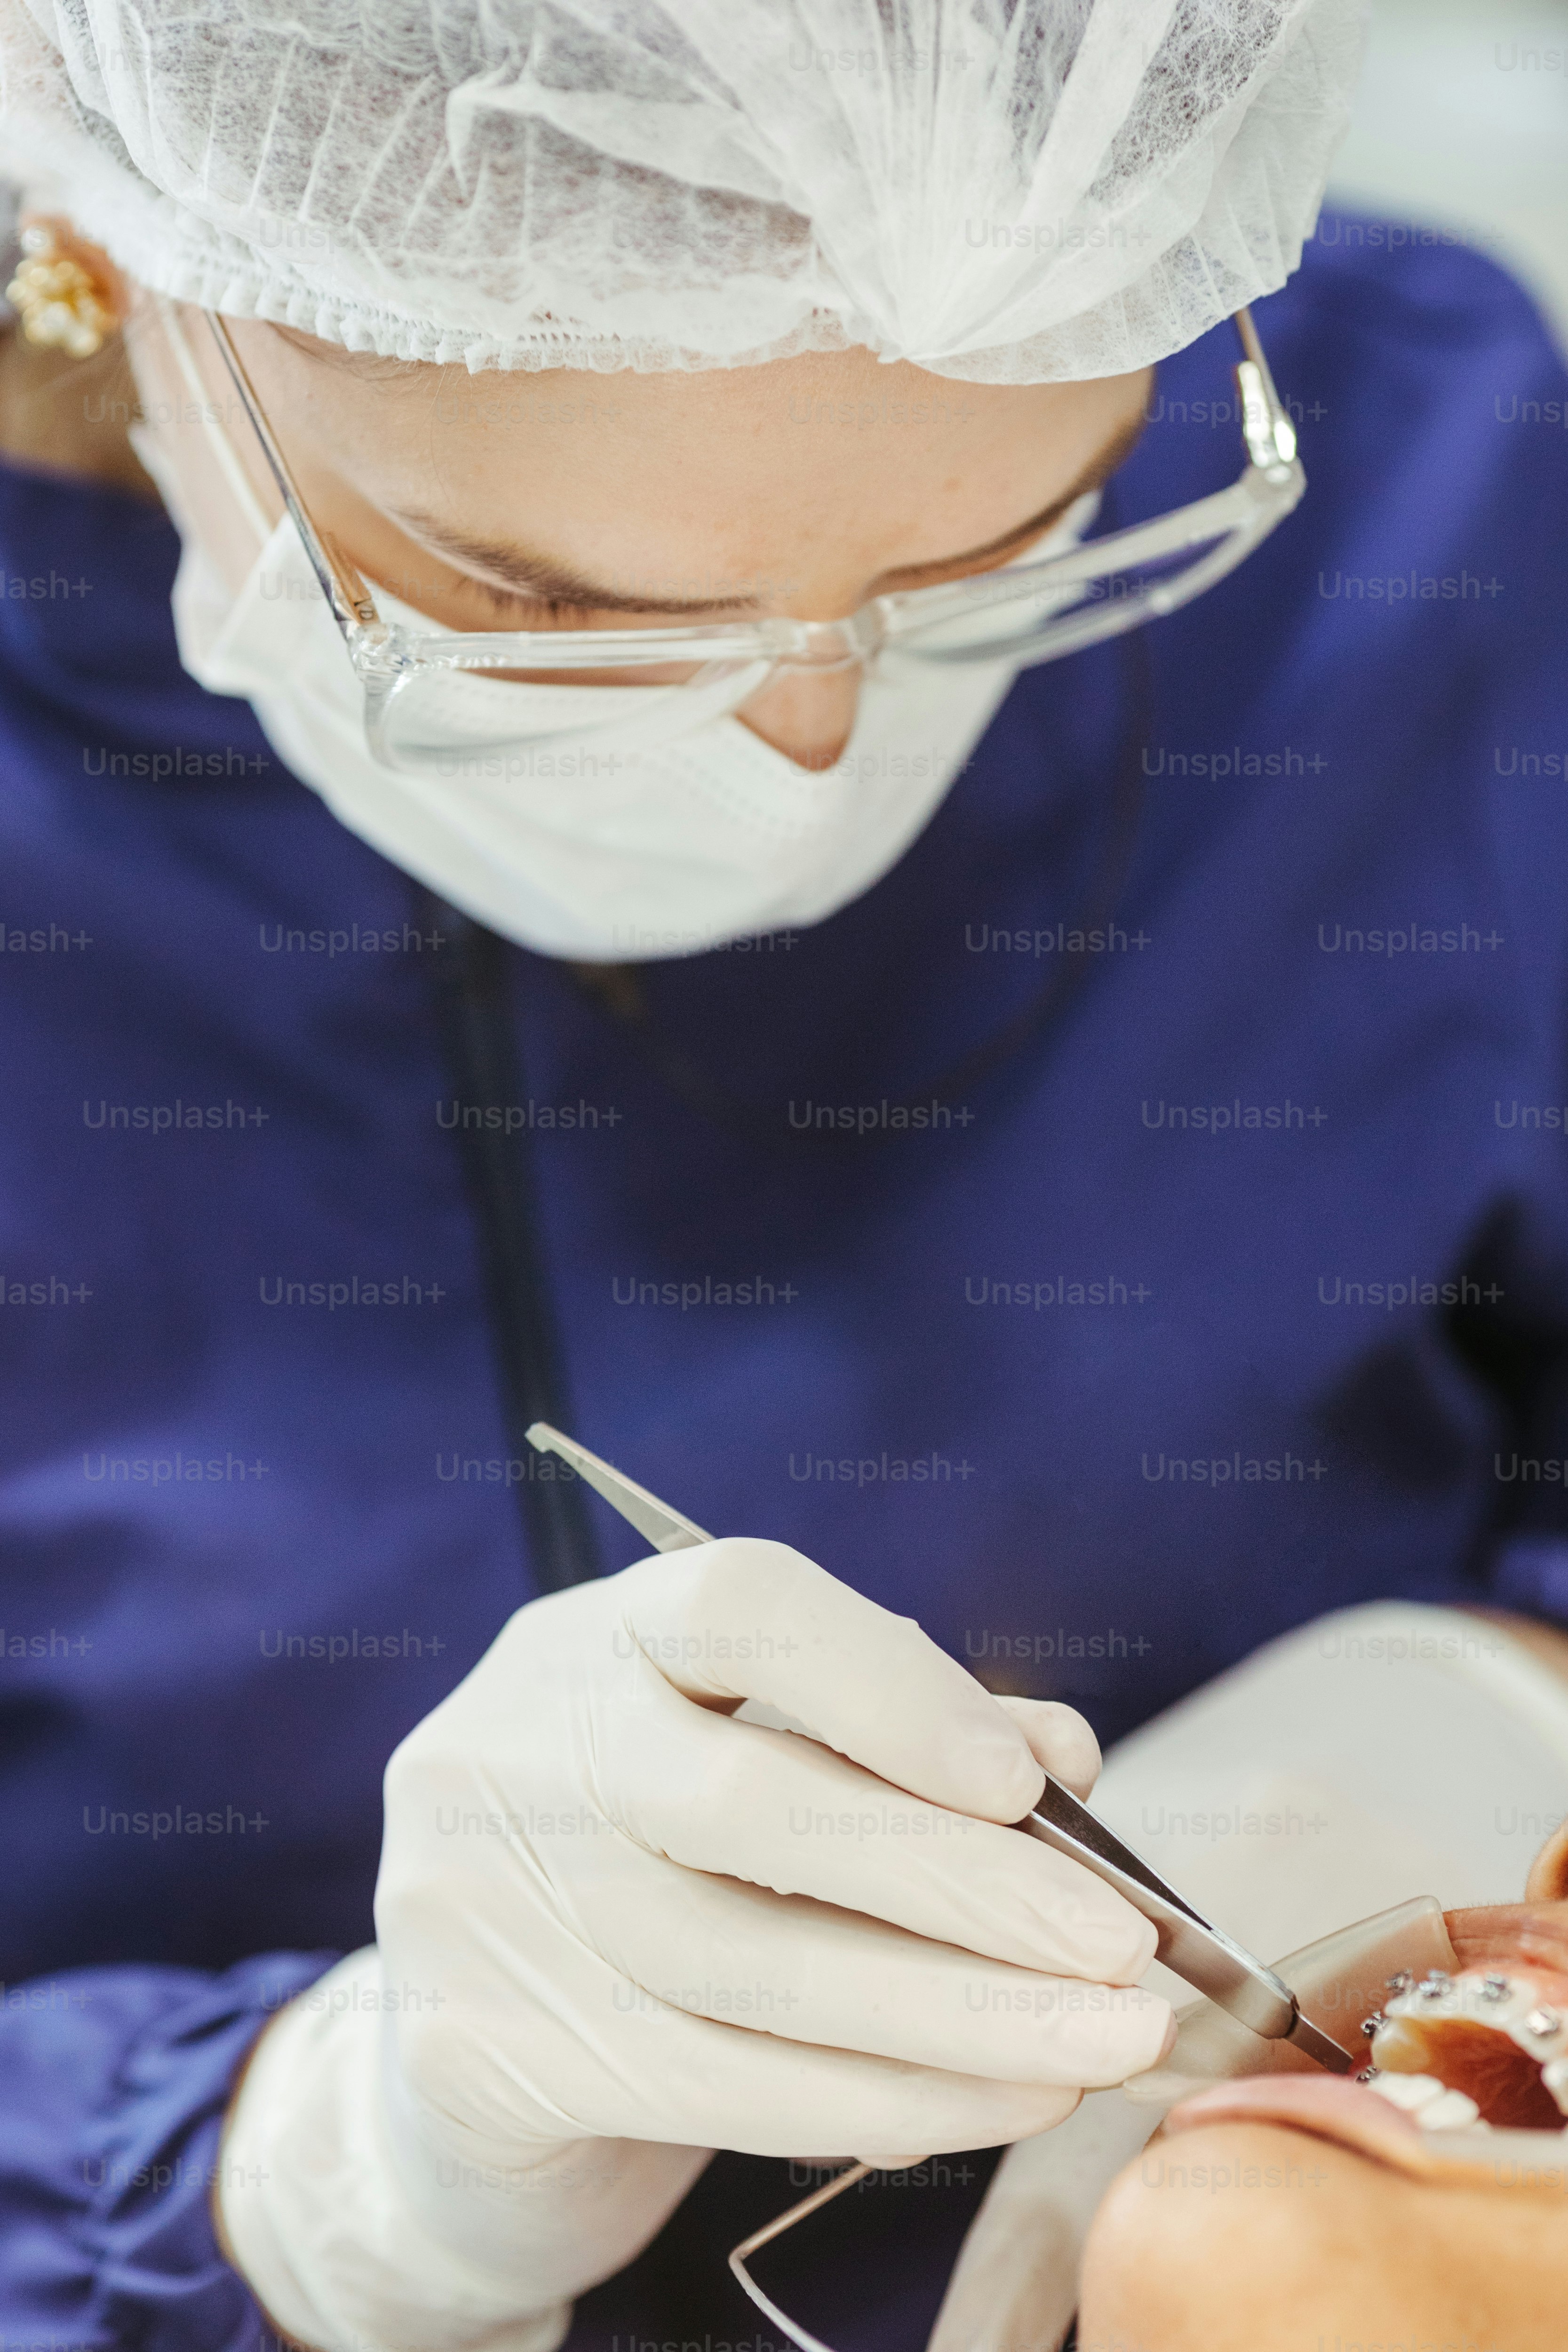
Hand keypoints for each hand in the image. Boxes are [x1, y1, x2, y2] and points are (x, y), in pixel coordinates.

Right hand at [219, 1540, 1169, 2351]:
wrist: (467, 2046)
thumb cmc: (662, 1867)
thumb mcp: (759, 1760)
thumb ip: (907, 1738)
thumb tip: (1063, 1758)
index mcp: (595, 1637)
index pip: (741, 1609)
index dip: (891, 1687)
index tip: (1032, 1782)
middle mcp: (516, 1744)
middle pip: (753, 1804)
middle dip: (962, 1880)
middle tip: (1123, 1945)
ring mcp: (470, 1897)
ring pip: (749, 1965)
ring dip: (956, 2014)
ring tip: (1103, 2041)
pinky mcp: (471, 2050)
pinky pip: (712, 2084)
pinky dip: (881, 2098)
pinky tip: (999, 2103)